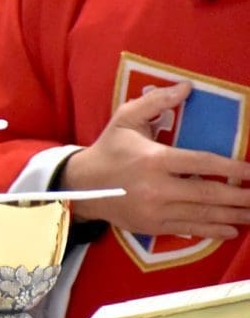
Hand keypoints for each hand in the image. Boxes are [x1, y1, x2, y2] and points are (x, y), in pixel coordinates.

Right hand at [64, 81, 249, 238]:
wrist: (83, 185)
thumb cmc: (110, 148)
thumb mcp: (126, 118)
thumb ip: (156, 101)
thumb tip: (188, 87)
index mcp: (154, 159)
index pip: (202, 163)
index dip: (231, 168)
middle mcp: (157, 187)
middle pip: (209, 194)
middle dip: (240, 196)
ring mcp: (155, 210)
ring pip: (203, 215)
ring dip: (234, 215)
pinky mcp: (152, 226)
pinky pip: (189, 230)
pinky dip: (213, 230)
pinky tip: (232, 229)